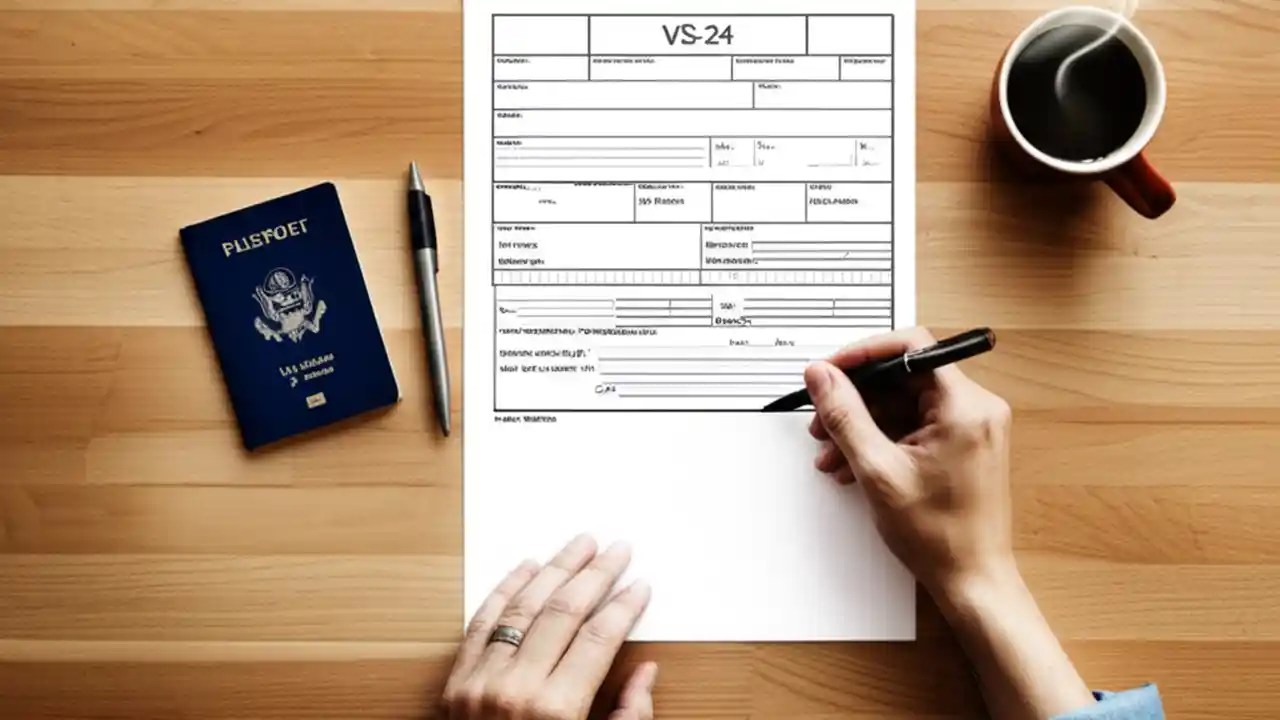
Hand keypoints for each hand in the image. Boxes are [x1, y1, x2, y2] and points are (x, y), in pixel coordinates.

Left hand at [442, 535, 655, 719]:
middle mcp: (516, 690)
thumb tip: (646, 673)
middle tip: (617, 549)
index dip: (624, 606)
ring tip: (578, 545)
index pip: (600, 638)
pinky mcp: (456, 684)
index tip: (640, 585)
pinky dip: (504, 590)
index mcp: (557, 712)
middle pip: (564, 612)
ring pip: (522, 607)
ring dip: (554, 569)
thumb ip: (627, 719)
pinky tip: (526, 567)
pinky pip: (482, 623)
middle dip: (595, 574)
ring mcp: (480, 684)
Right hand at [805, 327, 1013, 599]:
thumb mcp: (877, 470)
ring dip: (862, 423)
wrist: (972, 581)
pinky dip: (881, 438)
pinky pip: (913, 425)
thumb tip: (822, 376)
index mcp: (965, 406)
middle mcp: (976, 408)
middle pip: (903, 376)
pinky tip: (852, 463)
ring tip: (831, 452)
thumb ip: (845, 416)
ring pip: (903, 403)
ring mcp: (971, 427)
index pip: (911, 347)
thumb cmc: (941, 536)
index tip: (832, 370)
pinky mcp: (962, 444)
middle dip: (856, 398)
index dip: (864, 353)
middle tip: (821, 420)